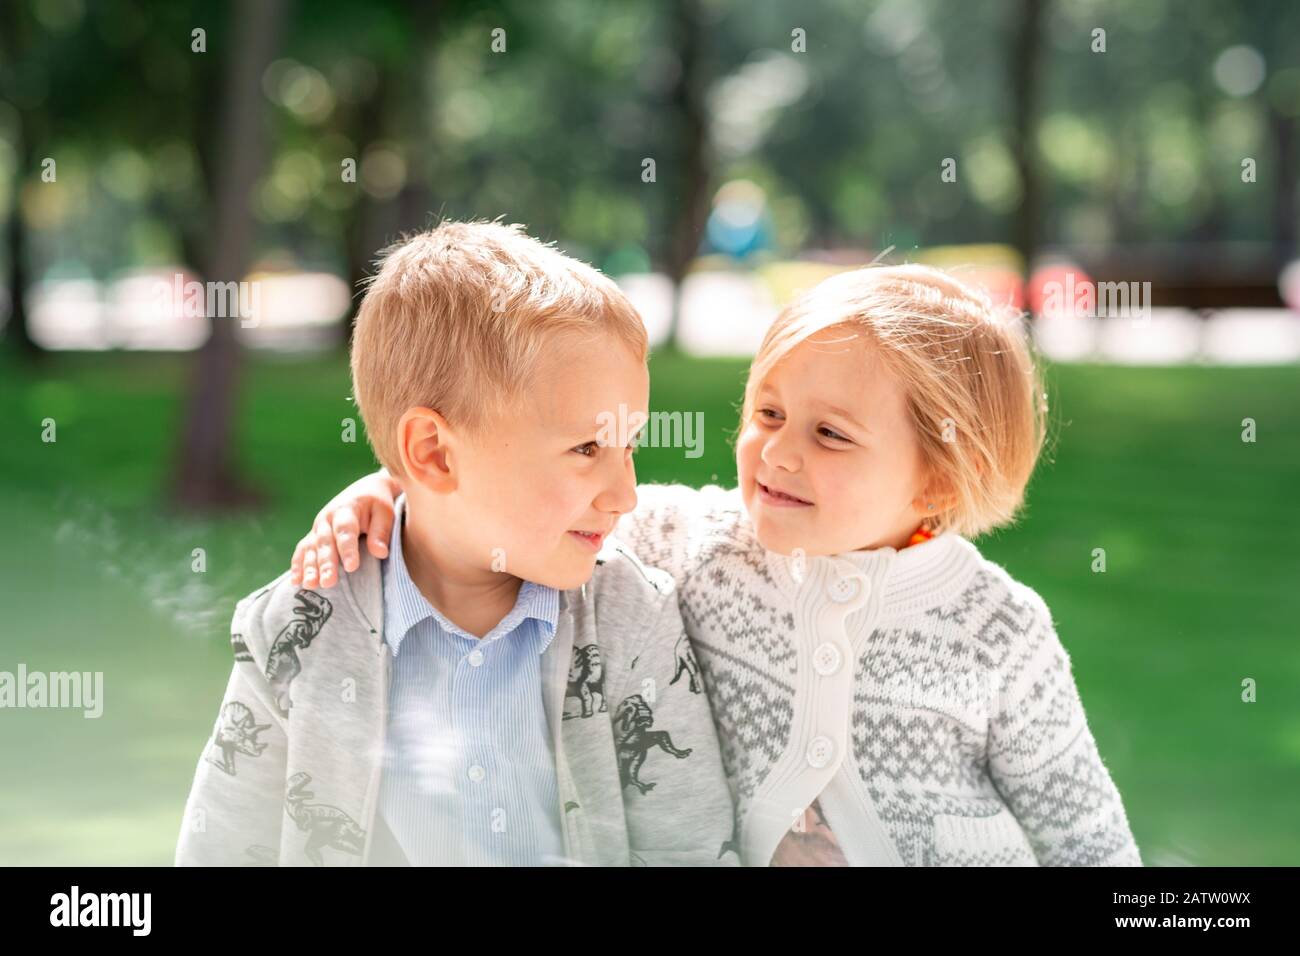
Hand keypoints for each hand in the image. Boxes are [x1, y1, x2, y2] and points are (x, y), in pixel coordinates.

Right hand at [290, 470, 399, 588]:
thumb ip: (381, 531)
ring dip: (309, 567)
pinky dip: (297, 565)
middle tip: (328, 582)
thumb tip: (380, 553)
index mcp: (346, 510)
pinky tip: (295, 581)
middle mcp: (327, 519)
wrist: (366, 489)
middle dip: (326, 563)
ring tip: (310, 585)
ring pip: (311, 548)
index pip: (346, 532)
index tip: (352, 567)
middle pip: (325, 543)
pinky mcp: (314, 535)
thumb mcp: (385, 512)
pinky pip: (302, 550)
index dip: (348, 549)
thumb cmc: (378, 503)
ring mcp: (318, 528)